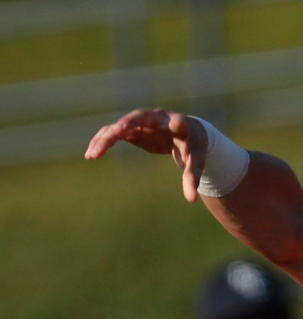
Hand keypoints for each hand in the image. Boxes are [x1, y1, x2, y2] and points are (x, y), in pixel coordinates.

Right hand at [84, 109, 207, 201]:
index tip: (177, 123)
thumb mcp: (196, 162)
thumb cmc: (193, 146)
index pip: (180, 122)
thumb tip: (192, 200)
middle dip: (128, 125)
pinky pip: (113, 132)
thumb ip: (192, 178)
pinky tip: (91, 154)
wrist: (187, 132)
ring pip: (121, 125)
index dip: (178, 124)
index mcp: (180, 124)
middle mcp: (158, 118)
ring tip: (93, 155)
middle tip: (116, 132)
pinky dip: (102, 141)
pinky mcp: (132, 128)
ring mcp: (143, 121)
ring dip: (107, 137)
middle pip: (140, 118)